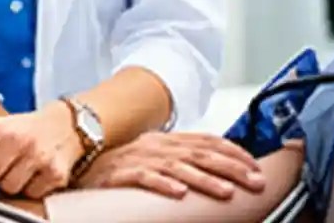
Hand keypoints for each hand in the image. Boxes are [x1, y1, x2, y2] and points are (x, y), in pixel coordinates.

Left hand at [0, 102, 82, 203]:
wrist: (66, 125)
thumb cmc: (22, 130)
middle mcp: (17, 140)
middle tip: (2, 162)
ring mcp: (37, 156)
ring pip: (8, 190)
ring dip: (10, 184)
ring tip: (20, 166)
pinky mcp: (55, 173)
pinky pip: (30, 195)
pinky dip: (30, 188)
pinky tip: (36, 172)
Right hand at [74, 131, 264, 200]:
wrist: (78, 166)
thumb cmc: (117, 167)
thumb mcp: (152, 158)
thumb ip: (179, 159)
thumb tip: (213, 167)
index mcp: (165, 140)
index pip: (206, 140)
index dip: (233, 151)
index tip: (255, 166)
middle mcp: (154, 146)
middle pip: (199, 153)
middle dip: (230, 167)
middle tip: (254, 180)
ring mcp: (136, 158)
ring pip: (177, 167)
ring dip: (204, 179)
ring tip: (226, 192)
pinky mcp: (119, 174)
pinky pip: (143, 178)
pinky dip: (162, 184)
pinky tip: (178, 194)